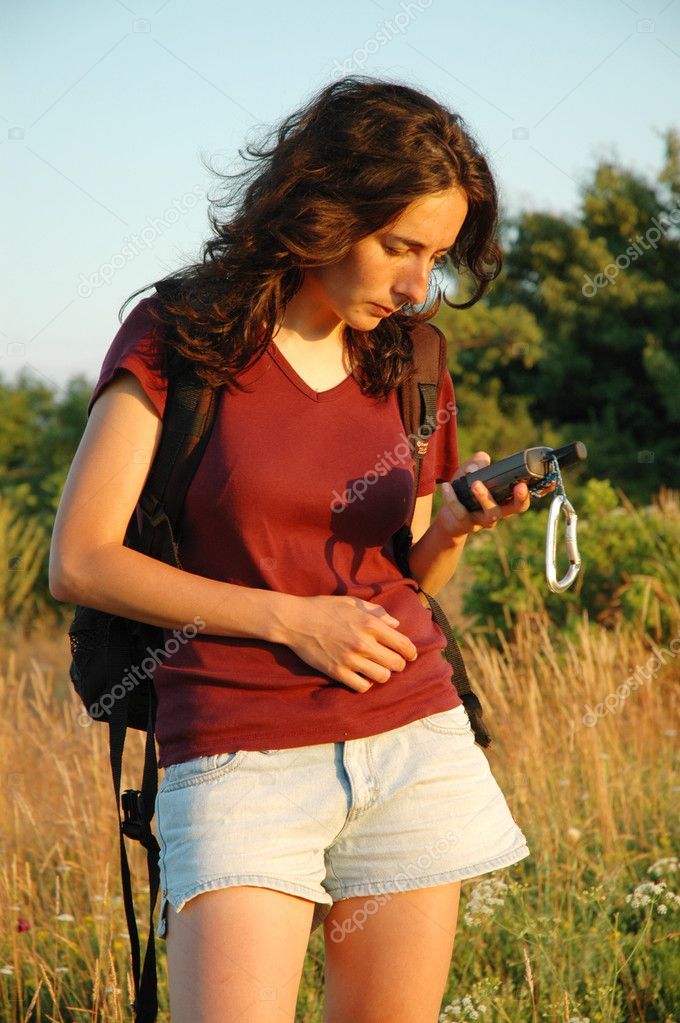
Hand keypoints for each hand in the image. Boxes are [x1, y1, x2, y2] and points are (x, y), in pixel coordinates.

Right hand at [283, 594, 418, 693]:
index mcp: (370, 624)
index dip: (411, 652)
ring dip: (383, 674)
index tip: (411, 655)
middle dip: (399, 664)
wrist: (295, 620)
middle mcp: (363, 643)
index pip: (403, 644)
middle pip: (396, 663)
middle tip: (395, 663)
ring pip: (382, 677)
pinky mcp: (337, 672)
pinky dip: (366, 683)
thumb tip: (396, 624)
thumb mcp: (352, 603)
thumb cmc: (324, 608)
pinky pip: (362, 686)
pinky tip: (362, 677)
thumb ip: (377, 612)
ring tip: (378, 669)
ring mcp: (350, 659)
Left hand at [435, 450, 553, 540]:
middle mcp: (500, 510)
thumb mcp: (471, 472)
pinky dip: (453, 499)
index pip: (528, 494)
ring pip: (491, 513)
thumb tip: (483, 461)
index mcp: (507, 498)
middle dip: (521, 498)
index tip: (550, 481)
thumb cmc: (466, 492)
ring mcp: (484, 519)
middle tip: (521, 486)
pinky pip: (461, 512)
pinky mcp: (467, 524)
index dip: (541, 490)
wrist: (449, 518)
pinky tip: (447, 487)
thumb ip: (479, 462)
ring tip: (475, 483)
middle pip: (517, 508)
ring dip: (484, 497)